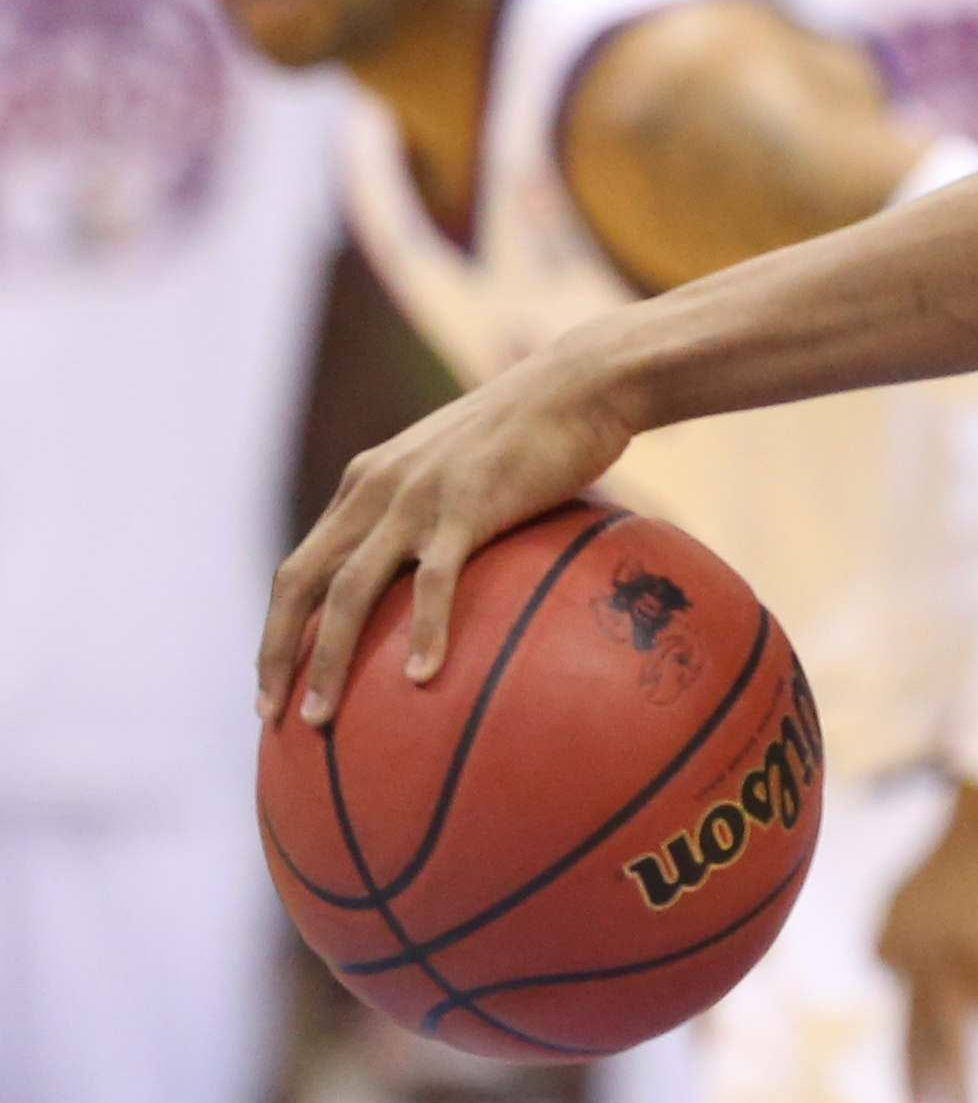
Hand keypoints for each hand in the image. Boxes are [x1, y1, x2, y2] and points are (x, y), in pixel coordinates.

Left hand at [258, 336, 641, 725]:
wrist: (581, 382)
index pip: (302, 563)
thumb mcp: (466, 466)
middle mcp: (374, 489)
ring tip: (319, 719)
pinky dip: (422, 632)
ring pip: (347, 591)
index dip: (278, 625)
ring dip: (326, 660)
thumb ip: (442, 512)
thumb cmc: (539, 429)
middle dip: (275, 653)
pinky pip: (432, 582)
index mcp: (367, 481)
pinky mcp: (465, 506)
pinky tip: (420, 678)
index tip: (275, 681)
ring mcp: (416, 498)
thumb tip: (449, 579)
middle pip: (300, 582)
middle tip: (270, 715)